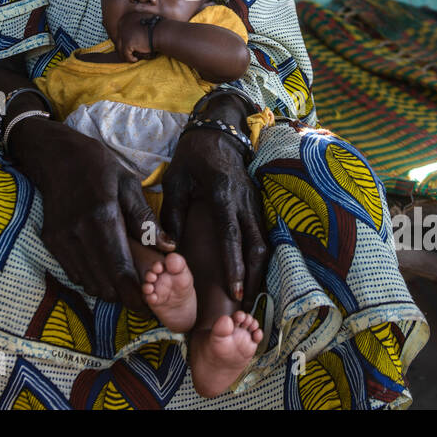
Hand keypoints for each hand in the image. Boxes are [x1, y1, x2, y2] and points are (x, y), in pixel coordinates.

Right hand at [10, 116, 173, 310]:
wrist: (56, 156)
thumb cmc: (98, 167)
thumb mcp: (128, 184)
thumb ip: (145, 219)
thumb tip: (168, 247)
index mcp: (103, 217)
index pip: (121, 271)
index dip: (136, 295)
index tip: (149, 305)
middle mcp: (79, 233)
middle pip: (105, 285)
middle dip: (124, 296)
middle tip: (140, 292)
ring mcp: (62, 239)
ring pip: (88, 284)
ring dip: (108, 289)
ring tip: (123, 281)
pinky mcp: (51, 241)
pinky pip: (73, 274)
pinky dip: (91, 278)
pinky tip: (102, 266)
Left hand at [114, 11, 156, 62]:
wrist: (163, 32)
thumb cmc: (158, 28)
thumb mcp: (144, 21)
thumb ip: (135, 24)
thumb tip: (130, 34)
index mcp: (125, 18)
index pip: (119, 31)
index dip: (123, 40)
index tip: (128, 47)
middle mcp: (122, 24)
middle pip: (118, 39)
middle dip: (122, 48)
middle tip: (126, 55)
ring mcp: (124, 33)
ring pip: (119, 48)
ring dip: (124, 54)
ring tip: (131, 58)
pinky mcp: (127, 42)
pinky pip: (125, 54)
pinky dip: (130, 58)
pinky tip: (135, 60)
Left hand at [159, 118, 266, 303]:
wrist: (217, 132)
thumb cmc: (191, 157)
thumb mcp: (175, 181)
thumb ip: (173, 214)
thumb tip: (172, 248)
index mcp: (223, 194)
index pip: (231, 236)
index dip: (234, 265)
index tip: (234, 290)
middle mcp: (244, 200)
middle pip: (256, 244)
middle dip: (253, 276)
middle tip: (244, 304)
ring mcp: (254, 201)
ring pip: (264, 242)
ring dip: (259, 270)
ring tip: (249, 296)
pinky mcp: (257, 203)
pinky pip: (262, 234)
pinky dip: (259, 257)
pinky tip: (253, 274)